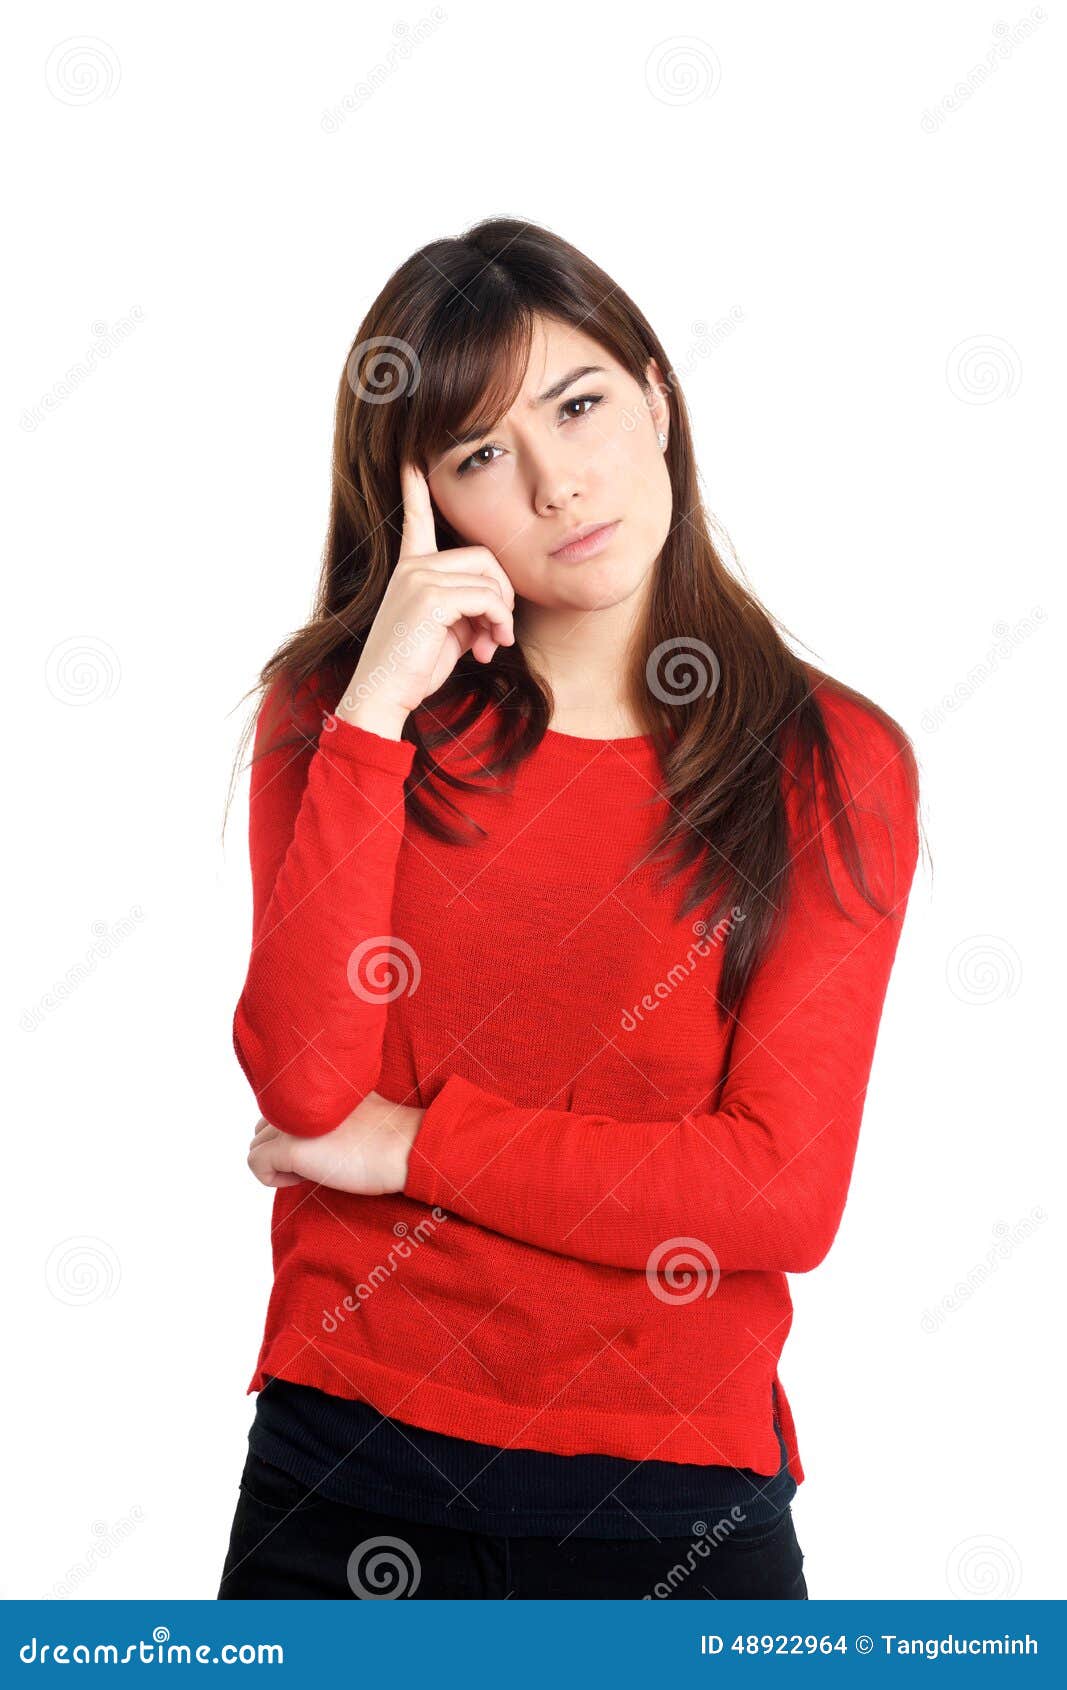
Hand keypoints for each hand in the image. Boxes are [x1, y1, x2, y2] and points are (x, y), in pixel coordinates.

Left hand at [247, 1090, 422, 1195]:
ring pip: (256, 1144)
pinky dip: (271, 1178)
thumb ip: (326, 1110)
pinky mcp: (289, 1148)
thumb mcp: (352, 1110)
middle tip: (316, 1162)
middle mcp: (297, 1099)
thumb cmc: (387, 1136)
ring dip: (277, 1164)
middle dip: (281, 1150)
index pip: (280, 1109)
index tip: (320, 1147)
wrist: (405, 1147)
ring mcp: (290, 1123)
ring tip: (312, 1170)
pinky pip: (255, 1163)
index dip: (294, 1135)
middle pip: (263, 1127)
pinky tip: (302, 1180)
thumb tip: (311, 1133)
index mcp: (312, 1086)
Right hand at [338, 461, 515, 730]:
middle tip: (500, 631)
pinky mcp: (430, 598)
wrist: (384, 695)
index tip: (411, 459)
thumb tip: (499, 612)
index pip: (416, 520)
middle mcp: (413, 567)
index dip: (415, 489)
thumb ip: (469, 608)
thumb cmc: (414, 668)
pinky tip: (486, 648)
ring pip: (489, 579)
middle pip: (484, 556)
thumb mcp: (448, 631)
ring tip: (493, 644)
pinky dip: (497, 623)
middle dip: (503, 594)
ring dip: (503, 615)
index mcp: (410, 569)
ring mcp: (419, 578)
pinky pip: (486, 598)